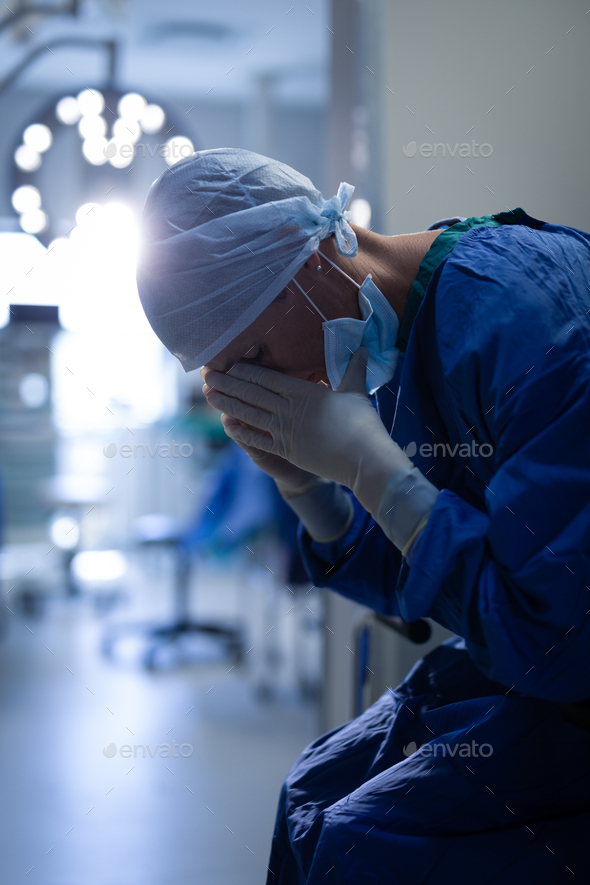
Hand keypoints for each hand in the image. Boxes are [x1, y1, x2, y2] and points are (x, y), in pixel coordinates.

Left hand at [202, 347, 411, 513]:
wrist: (363, 460)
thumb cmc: (363, 425)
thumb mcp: (356, 392)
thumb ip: (354, 369)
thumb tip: (364, 347)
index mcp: (303, 392)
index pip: (267, 378)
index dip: (246, 370)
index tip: (229, 363)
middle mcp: (289, 409)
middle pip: (251, 393)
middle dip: (227, 383)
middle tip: (206, 374)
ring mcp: (284, 431)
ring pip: (248, 414)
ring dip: (226, 403)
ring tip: (208, 394)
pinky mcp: (285, 450)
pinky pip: (256, 439)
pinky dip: (240, 431)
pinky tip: (226, 424)